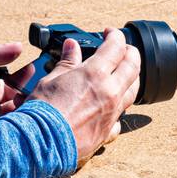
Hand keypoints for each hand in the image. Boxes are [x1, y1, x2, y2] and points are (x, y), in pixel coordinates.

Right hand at [29, 28, 139, 162]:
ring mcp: (112, 112)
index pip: (116, 46)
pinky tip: (112, 107)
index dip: (115, 35)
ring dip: (131, 78)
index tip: (109, 33)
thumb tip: (72, 47)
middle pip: (133, 65)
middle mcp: (110, 92)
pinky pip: (121, 118)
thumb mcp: (51, 79)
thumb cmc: (43, 112)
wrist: (42, 144)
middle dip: (130, 52)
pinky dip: (119, 109)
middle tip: (123, 49)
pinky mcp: (108, 131)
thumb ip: (67, 62)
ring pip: (133, 90)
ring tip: (123, 73)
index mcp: (96, 74)